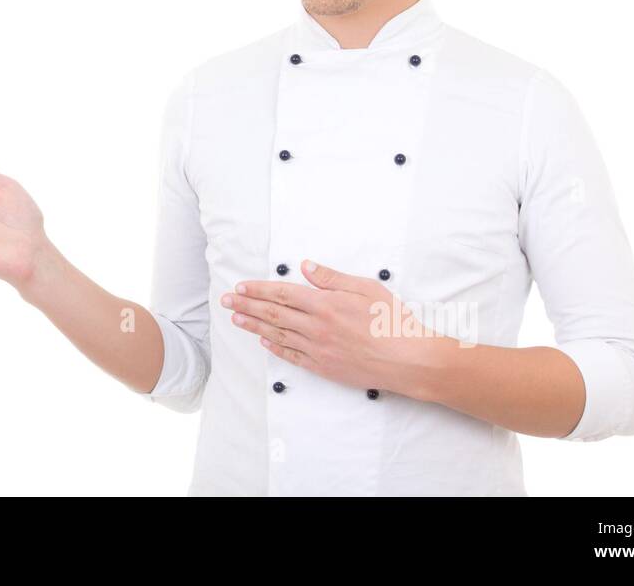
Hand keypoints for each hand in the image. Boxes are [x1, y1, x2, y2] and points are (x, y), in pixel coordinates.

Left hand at [218, 259, 439, 395]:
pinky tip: (264, 340)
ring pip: (278, 334)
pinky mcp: (323, 367)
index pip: (282, 294)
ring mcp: (318, 349)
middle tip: (226, 301)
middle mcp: (316, 327)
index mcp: (324, 304)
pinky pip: (292, 355)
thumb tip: (307, 267)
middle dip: (247, 305)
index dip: (258, 289)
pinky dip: (275, 347)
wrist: (407, 359)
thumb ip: (332, 278)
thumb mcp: (365, 288)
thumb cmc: (391, 320)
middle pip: (273, 313)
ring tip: (236, 318)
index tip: (241, 287)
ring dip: (254, 325)